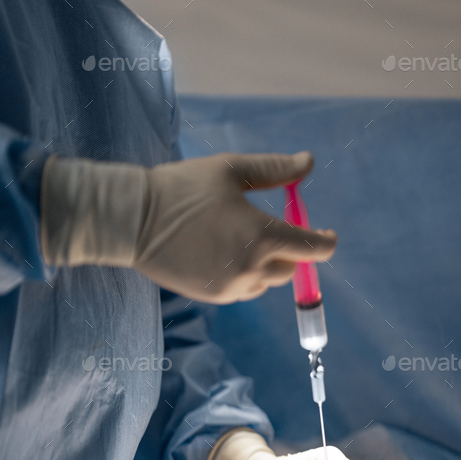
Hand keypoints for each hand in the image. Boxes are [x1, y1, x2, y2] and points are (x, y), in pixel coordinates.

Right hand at [40, 151, 336, 302]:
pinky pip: (244, 290)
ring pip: (267, 281)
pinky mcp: (214, 297)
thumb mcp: (231, 170)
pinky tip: (225, 253)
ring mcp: (232, 287)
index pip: (314, 249)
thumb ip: (276, 169)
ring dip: (266, 264)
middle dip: (290, 250)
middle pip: (291, 268)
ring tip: (242, 239)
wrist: (133, 221)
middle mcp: (252, 268)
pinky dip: (245, 275)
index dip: (326, 241)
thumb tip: (308, 162)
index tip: (327, 233)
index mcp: (263, 236)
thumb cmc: (182, 188)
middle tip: (274, 228)